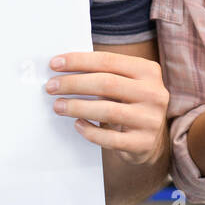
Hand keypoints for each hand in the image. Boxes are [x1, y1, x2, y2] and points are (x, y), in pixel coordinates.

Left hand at [48, 51, 169, 164]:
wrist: (150, 140)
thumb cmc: (129, 104)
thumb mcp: (126, 83)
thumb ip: (104, 73)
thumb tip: (63, 67)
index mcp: (149, 71)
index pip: (108, 61)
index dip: (79, 61)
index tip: (55, 64)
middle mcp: (154, 93)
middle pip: (107, 83)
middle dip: (73, 83)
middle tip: (51, 86)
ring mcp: (150, 119)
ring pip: (107, 110)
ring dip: (77, 107)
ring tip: (58, 106)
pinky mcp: (143, 143)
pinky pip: (109, 138)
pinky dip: (90, 131)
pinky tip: (77, 124)